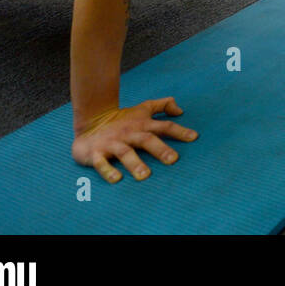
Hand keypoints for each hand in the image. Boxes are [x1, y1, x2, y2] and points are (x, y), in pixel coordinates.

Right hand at [71, 97, 197, 182]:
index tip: (194, 137)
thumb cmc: (122, 120)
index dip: (179, 131)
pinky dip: (108, 170)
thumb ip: (162, 106)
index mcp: (142, 125)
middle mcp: (129, 133)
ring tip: (145, 175)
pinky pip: (101, 163)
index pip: (164, 126)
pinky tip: (117, 179)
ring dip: (135, 163)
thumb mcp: (142, 109)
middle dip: (160, 149)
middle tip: (172, 159)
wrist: (90, 121)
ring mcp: (112, 143)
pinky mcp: (96, 153)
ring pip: (125, 153)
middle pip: (146, 139)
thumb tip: (180, 109)